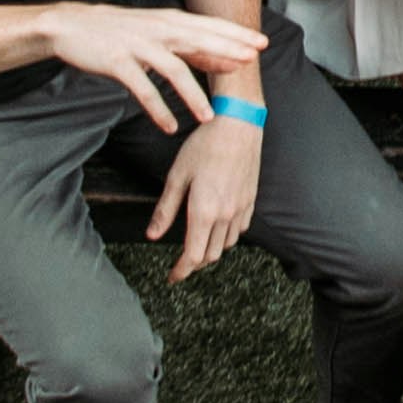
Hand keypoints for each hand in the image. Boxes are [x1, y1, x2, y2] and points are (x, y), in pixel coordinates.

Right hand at [42, 0, 266, 135]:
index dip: (235, 34)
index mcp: (169, 21)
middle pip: (198, 41)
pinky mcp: (118, 62)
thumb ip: (190, 46)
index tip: (261, 42)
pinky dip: (157, 108)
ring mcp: (138, 45)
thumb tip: (227, 58)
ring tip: (208, 117)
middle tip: (250, 63)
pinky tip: (168, 126)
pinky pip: (142, 89)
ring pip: (173, 70)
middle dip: (226, 51)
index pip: (209, 26)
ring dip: (192, 95)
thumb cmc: (119, 31)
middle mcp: (157, 30)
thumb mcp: (158, 34)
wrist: (72, 25)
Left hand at [147, 112, 261, 276]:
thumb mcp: (177, 176)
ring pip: (227, 244)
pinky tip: (219, 226)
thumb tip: (152, 235)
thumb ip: (165, 209)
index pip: (193, 256)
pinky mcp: (251, 199)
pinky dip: (228, 235)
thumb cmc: (205, 146)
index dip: (181, 271)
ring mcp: (241, 208)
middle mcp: (225, 215)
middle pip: (210, 255)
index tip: (172, 277)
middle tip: (181, 262)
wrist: (238, 125)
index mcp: (204, 212)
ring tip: (198, 244)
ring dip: (211, 250)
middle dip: (194, 263)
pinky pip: (241, 229)